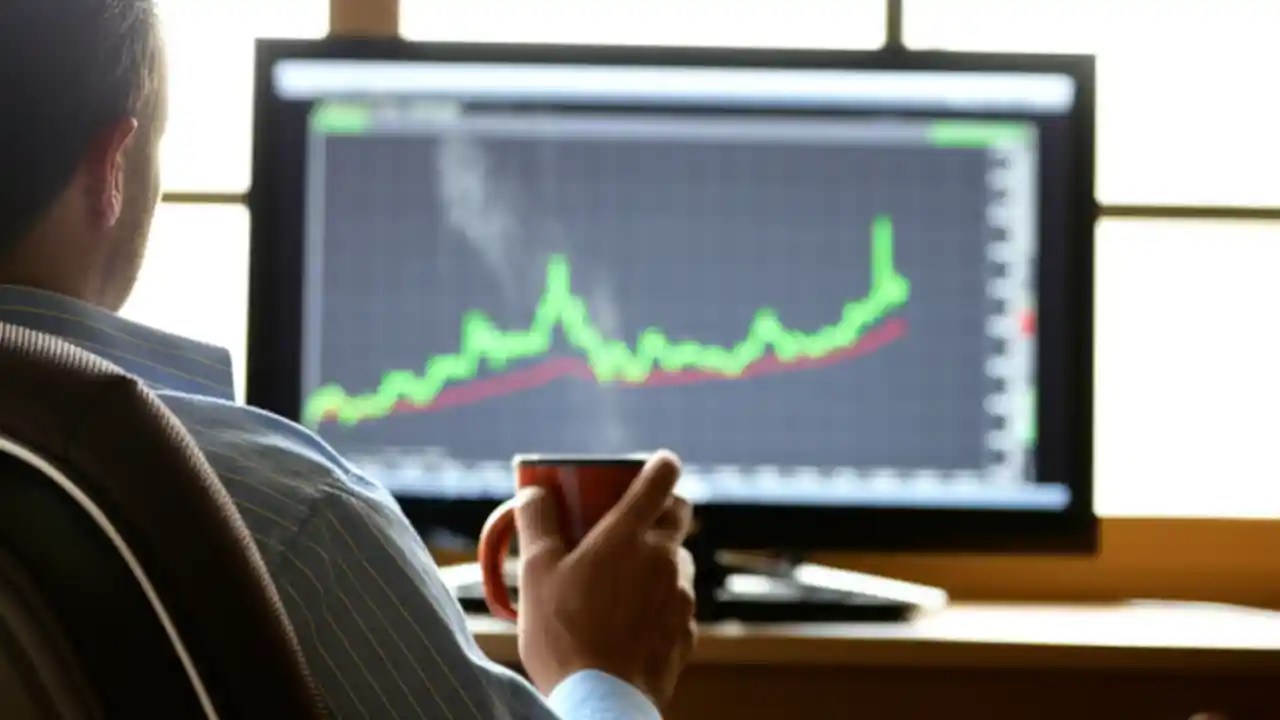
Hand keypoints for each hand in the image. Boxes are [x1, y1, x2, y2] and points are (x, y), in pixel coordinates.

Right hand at [515, 450, 696, 706]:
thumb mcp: (535, 573)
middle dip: (662, 510)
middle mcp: (664, 559)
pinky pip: (677, 603)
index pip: (660, 479)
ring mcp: (680, 596)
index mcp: (627, 535)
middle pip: (678, 516)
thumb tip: (534, 492)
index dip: (662, 465)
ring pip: (678, 561)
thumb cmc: (563, 636)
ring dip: (658, 562)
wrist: (599, 702)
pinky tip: (631, 623)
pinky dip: (660, 602)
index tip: (659, 462)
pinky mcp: (688, 631)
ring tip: (622, 585)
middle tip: (632, 523)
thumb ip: (536, 523)